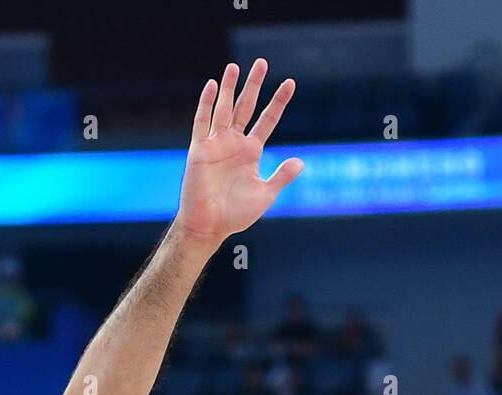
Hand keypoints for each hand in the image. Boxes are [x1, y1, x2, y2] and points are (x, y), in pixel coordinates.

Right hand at [174, 59, 303, 250]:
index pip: (267, 120)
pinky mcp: (199, 149)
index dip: (278, 102)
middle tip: (262, 62)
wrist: (210, 225)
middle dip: (254, 85)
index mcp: (251, 152)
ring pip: (224, 108)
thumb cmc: (236, 214)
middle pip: (246, 107)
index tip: (290, 83)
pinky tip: (213, 85)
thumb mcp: (266, 195)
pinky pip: (202, 121)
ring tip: (235, 67)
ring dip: (229, 88)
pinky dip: (207, 103)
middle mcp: (234, 143)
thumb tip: (301, 162)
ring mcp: (216, 144)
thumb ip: (282, 177)